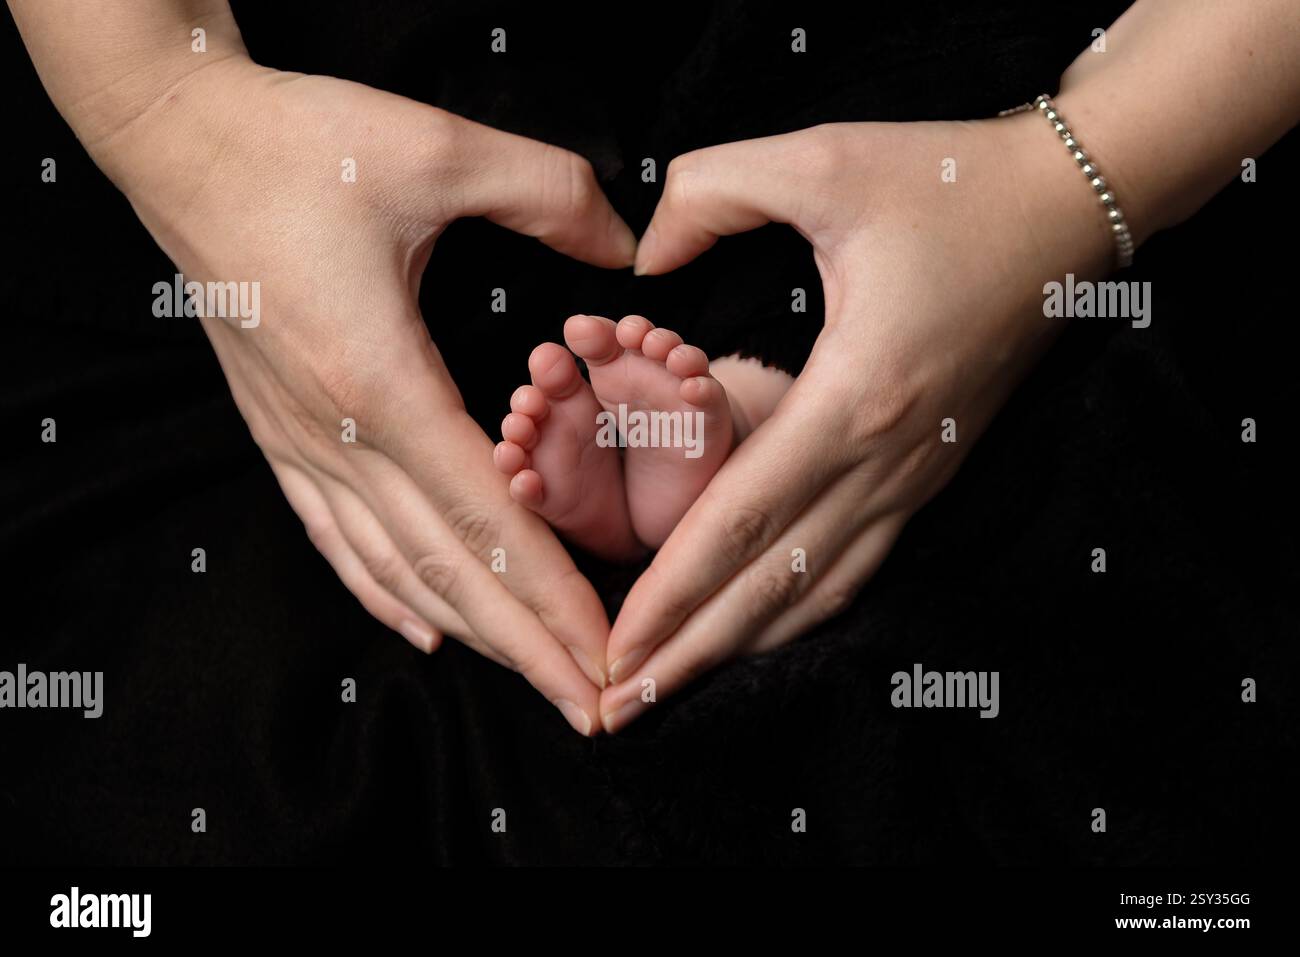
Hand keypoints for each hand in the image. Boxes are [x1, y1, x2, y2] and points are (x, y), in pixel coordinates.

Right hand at [108, 55, 636, 733]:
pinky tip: (422, 629)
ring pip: (393, 566)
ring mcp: (301, 441)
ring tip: (530, 680)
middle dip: (525, 648)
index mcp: (381, 379)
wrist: (183, 142)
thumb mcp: (436, 146)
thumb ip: (546, 190)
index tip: (605, 658)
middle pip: (446, 569)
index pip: (487, 519)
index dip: (553, 598)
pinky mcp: (280, 432)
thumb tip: (624, 242)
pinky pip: (336, 537)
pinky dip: (384, 591)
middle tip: (592, 710)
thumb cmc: (300, 145)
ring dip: (469, 633)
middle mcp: (336, 432)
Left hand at [599, 112, 1115, 730]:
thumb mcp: (823, 159)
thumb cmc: (952, 183)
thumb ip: (711, 192)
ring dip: (742, 646)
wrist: (1068, 207)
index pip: (741, 520)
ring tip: (674, 690)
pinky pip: (858, 566)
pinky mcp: (931, 472)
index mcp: (856, 397)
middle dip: (690, 651)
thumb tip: (640, 254)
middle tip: (619, 709)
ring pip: (820, 591)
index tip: (613, 647)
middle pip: (775, 583)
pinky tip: (761, 635)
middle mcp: (891, 459)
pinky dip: (802, 613)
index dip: (671, 591)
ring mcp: (918, 476)